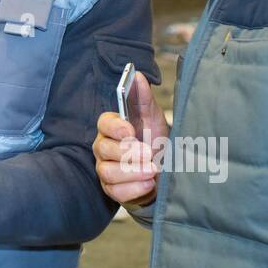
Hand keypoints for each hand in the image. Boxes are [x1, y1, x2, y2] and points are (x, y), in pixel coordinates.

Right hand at [94, 72, 168, 206]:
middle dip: (127, 152)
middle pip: (104, 149)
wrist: (163, 172)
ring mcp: (105, 169)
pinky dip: (133, 188)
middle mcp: (104, 148)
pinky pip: (115, 191)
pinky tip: (148, 184)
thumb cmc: (154, 142)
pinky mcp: (112, 189)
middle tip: (148, 153)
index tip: (130, 130)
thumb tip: (138, 76)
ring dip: (132, 172)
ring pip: (108, 172)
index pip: (103, 124)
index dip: (115, 127)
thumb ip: (143, 99)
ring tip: (153, 170)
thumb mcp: (153, 119)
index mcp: (112, 128)